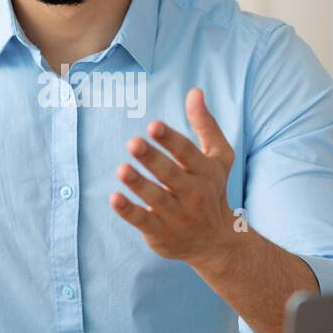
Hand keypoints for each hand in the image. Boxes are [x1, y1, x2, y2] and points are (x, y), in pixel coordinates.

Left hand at [110, 88, 238, 269]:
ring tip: (122, 169)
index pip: (187, 153)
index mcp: (205, 172)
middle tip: (134, 143)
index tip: (153, 125)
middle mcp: (193, 194)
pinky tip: (114, 198)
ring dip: (138, 184)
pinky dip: (129, 211)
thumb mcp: (218, 157)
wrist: (216, 242)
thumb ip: (205, 124)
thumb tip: (194, 91)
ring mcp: (177, 215)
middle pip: (171, 174)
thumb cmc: (212, 189)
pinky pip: (143, 221)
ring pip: (156, 198)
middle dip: (152, 159)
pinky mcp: (161, 233)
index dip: (170, 139)